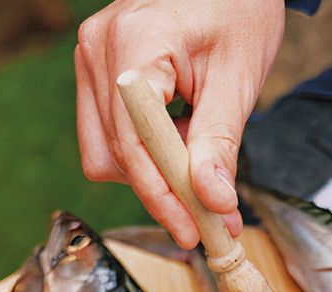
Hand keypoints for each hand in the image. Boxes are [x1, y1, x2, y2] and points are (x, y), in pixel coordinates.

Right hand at [75, 0, 284, 247]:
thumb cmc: (238, 12)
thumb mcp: (238, 81)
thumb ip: (219, 145)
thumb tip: (212, 202)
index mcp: (134, 42)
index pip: (133, 143)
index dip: (161, 196)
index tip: (191, 231)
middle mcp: (99, 49)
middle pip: (114, 155)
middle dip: (162, 193)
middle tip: (208, 217)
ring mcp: (92, 60)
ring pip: (105, 154)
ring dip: (153, 174)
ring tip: (198, 157)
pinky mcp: (98, 74)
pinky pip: (110, 138)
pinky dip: (147, 156)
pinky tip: (180, 140)